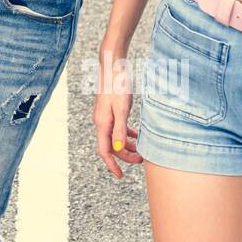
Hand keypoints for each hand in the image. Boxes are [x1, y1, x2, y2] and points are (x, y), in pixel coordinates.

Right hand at [93, 48, 141, 177]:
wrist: (113, 66)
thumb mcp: (122, 109)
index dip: (112, 165)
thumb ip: (119, 130)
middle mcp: (100, 121)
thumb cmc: (118, 85)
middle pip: (110, 146)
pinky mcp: (110, 110)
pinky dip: (126, 134)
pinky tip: (136, 134)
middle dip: (124, 156)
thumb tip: (117, 150)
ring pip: (114, 137)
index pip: (104, 151)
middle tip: (140, 160)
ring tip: (140, 149)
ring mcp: (104, 115)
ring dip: (126, 145)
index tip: (120, 175)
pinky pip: (116, 127)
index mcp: (102, 123)